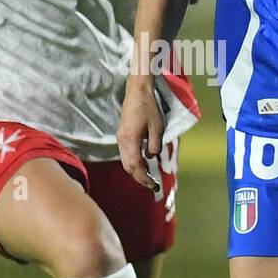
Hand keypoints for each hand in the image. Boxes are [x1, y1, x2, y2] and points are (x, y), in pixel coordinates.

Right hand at [117, 77, 164, 191]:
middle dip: (140, 178)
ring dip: (136, 171)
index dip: (144, 178)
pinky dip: (134, 163)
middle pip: (128, 167)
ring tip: (149, 176)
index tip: (154, 185)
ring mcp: (120, 138)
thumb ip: (154, 145)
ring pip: (126, 162)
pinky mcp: (121, 135)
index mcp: (130, 140)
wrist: (137, 91)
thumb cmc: (149, 107)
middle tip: (153, 185)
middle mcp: (122, 141)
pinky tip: (144, 163)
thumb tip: (150, 157)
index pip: (136, 166)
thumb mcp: (157, 127)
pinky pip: (126, 155)